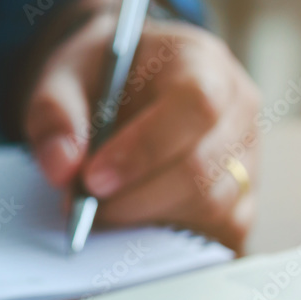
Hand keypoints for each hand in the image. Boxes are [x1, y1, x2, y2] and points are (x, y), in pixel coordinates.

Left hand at [21, 0, 260, 250]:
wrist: (118, 87)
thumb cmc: (97, 79)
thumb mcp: (62, 78)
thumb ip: (55, 115)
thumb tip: (61, 168)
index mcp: (200, 61)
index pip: (196, 105)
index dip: (145, 149)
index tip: (92, 178)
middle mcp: (236, 110)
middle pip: (201, 168)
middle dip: (132, 198)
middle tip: (82, 204)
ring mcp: (246, 158)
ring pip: (210, 207)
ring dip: (144, 219)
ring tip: (98, 211)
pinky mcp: (240, 201)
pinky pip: (216, 234)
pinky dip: (167, 238)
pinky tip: (128, 224)